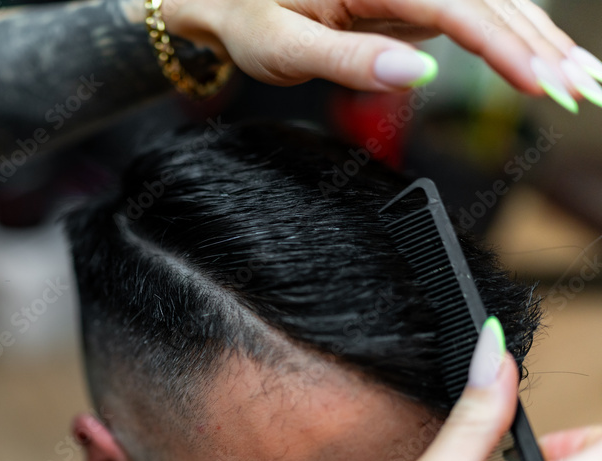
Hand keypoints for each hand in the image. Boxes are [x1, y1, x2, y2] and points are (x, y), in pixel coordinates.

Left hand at [164, 0, 601, 110]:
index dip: (504, 46)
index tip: (538, 83)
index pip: (457, 8)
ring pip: (491, 3)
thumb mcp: (284, 46)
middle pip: (488, 1)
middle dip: (538, 47)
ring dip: (538, 40)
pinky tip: (540, 60)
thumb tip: (419, 76)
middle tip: (579, 92)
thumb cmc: (251, 18)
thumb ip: (349, 60)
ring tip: (580, 80)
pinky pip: (475, 11)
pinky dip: (512, 36)